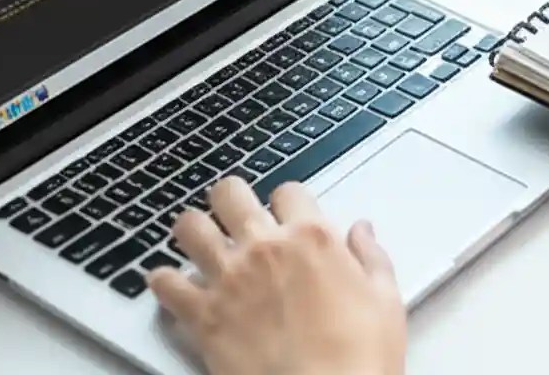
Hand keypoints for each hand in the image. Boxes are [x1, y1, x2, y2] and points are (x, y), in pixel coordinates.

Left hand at [146, 177, 405, 374]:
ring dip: (193, 232)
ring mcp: (229, 279)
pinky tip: (174, 287)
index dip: (287, 202)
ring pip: (189, 226)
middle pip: (229, 192)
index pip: (288, 190)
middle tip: (234, 218)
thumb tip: (362, 231)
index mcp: (312, 238)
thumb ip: (371, 257)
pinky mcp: (203, 315)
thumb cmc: (360, 358)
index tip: (286, 217)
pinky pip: (164, 282)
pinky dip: (164, 282)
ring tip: (200, 244)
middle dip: (230, 201)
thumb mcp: (385, 301)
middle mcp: (265, 248)